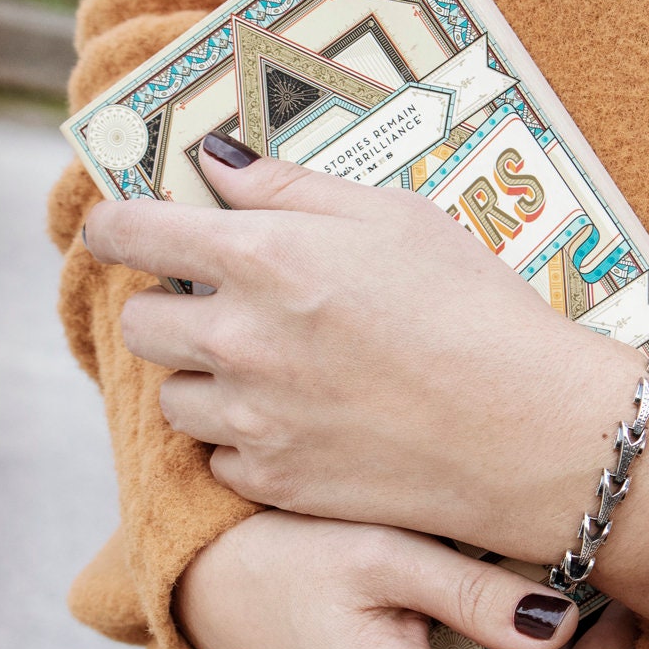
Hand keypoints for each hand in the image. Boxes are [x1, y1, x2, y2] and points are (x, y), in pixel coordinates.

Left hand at [87, 144, 648, 619]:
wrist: (532, 432)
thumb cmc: (478, 308)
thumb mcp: (398, 216)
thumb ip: (292, 187)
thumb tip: (218, 165)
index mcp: (262, 257)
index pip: (133, 233)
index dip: (116, 225)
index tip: (120, 228)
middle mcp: (239, 340)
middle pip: (139, 324)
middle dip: (165, 308)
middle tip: (219, 305)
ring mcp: (252, 419)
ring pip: (174, 398)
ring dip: (204, 379)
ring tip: (272, 370)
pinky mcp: (276, 483)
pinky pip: (221, 456)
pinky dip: (246, 439)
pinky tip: (304, 422)